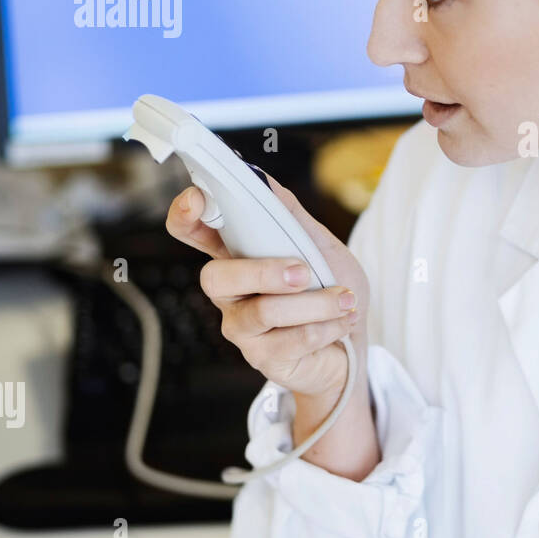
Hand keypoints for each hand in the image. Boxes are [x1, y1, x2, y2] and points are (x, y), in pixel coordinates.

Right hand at [165, 173, 369, 400]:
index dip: (185, 216)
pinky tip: (344, 320)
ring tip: (345, 299)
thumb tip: (263, 179)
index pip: (193, 233)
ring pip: (262, 311)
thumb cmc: (331, 287)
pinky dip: (328, 326)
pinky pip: (290, 341)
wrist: (354, 340)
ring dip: (315, 304)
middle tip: (304, 273)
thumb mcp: (319, 246)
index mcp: (237, 255)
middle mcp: (230, 292)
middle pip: (215, 278)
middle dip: (263, 272)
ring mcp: (242, 327)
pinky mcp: (262, 357)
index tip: (198, 199)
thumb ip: (290, 217)